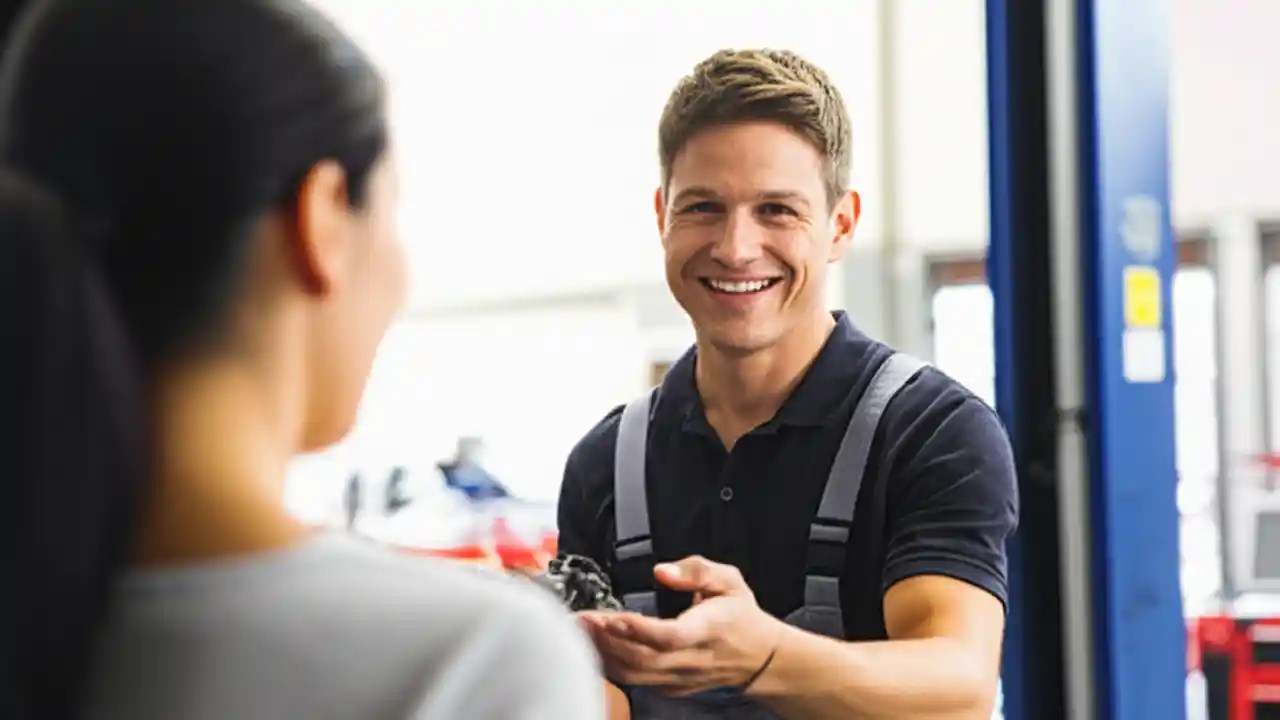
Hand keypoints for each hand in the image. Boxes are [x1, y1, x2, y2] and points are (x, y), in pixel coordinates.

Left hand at [577, 556, 783, 696]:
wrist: (760, 657)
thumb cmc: (740, 616)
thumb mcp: (729, 580)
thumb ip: (697, 570)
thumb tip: (662, 571)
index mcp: (707, 630)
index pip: (668, 636)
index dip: (636, 629)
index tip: (610, 616)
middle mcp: (691, 659)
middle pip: (642, 659)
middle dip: (607, 640)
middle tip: (581, 620)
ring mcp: (680, 677)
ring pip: (635, 675)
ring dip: (604, 655)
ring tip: (581, 633)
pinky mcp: (671, 686)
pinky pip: (636, 681)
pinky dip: (613, 667)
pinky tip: (596, 649)